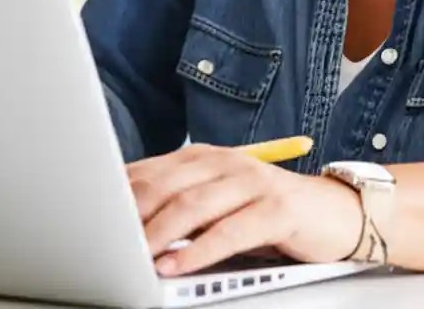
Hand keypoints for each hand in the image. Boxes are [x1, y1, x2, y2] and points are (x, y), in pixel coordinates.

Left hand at [127, 143, 363, 275]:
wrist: (334, 212)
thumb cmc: (265, 210)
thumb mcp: (216, 201)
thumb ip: (177, 203)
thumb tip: (122, 222)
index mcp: (201, 157)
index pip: (147, 172)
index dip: (115, 197)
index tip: (88, 219)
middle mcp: (224, 162)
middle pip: (164, 186)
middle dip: (130, 216)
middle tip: (104, 241)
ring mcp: (251, 182)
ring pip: (193, 206)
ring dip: (159, 235)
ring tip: (135, 257)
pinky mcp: (276, 209)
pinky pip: (231, 231)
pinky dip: (199, 251)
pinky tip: (177, 266)